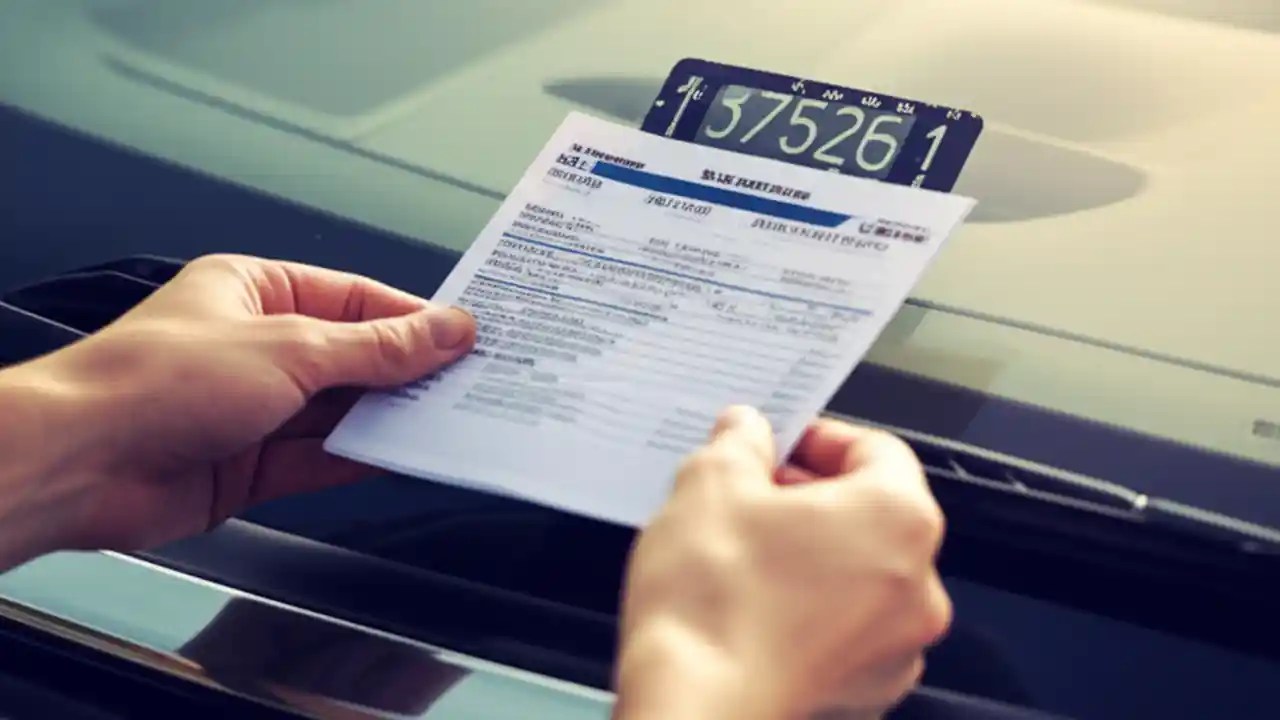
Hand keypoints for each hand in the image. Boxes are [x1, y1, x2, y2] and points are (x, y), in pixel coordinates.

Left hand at [0, 254, 473, 564]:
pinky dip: (360, 458)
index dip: (412, 317)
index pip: (354, 298)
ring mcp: (251, 409)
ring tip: (451, 420)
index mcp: (254, 291)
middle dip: (407, 372)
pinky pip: (319, 458)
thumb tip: (446, 330)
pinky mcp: (247, 466)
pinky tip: (403, 456)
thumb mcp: (290, 350)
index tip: (465, 334)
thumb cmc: (155, 382)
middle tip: (471, 381)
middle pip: (352, 357)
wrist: (79, 465)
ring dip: (389, 418)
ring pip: (340, 411)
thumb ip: (378, 348)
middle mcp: (254, 346)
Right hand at [613, 407, 950, 719]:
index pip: (876, 449)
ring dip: (809, 556)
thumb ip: (738, 443)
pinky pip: (844, 630)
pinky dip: (807, 611)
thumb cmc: (712, 608)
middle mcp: (917, 587)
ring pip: (858, 575)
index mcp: (899, 520)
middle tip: (746, 493)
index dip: (817, 438)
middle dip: (808, 497)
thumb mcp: (709, 485)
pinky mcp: (863, 691)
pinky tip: (751, 605)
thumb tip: (745, 432)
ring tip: (741, 553)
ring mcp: (895, 648)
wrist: (693, 712)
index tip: (776, 444)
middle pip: (871, 514)